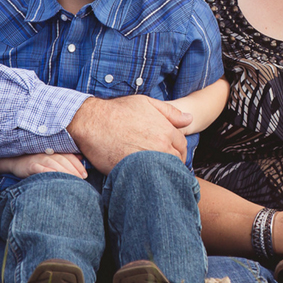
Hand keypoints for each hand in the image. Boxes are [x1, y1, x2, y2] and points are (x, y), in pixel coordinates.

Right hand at [6, 152, 87, 178]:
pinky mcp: (31, 165)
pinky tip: (56, 179)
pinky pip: (43, 169)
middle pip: (64, 160)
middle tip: (82, 180)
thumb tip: (80, 158)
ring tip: (73, 181)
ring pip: (55, 164)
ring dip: (65, 172)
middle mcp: (48, 153)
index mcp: (54, 151)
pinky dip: (50, 173)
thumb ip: (65, 157)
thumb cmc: (36, 162)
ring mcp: (39, 158)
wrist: (15, 162)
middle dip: (74, 170)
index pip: (69, 156)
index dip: (78, 165)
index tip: (85, 175)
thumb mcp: (51, 158)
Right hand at [67, 95, 190, 173]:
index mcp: (165, 130)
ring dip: (162, 172)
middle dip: (173, 163)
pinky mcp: (133, 171)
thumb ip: (170, 112)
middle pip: (177, 161)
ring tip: (154, 171)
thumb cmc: (117, 111)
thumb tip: (190, 119)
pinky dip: (148, 179)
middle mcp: (160, 146)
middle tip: (162, 164)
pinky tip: (143, 176)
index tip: (171, 153)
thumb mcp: (146, 103)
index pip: (182, 146)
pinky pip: (148, 179)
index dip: (178, 150)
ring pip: (164, 172)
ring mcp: (147, 160)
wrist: (92, 122)